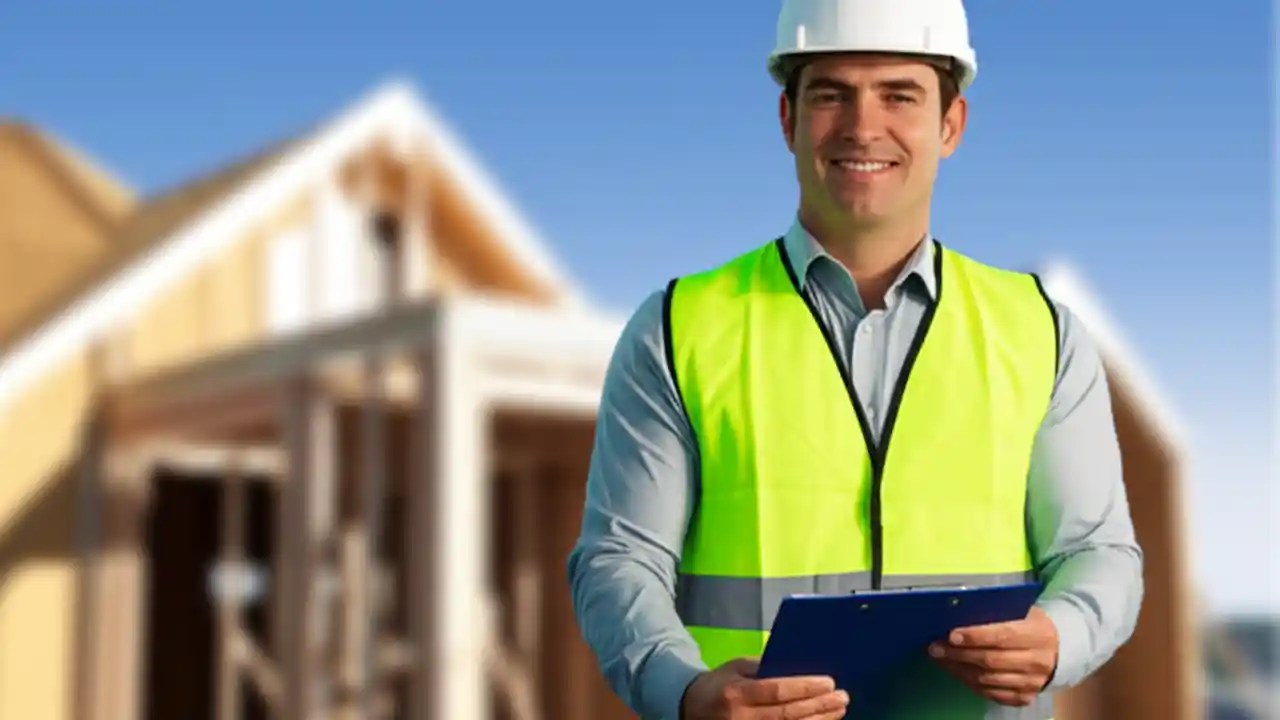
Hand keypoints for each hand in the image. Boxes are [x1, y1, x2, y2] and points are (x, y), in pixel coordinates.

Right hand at [681, 657, 849, 718]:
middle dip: (819, 706)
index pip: (776, 690)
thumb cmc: (719, 684)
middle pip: (788, 714)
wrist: (689, 710)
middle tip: (842, 697)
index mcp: (736, 693)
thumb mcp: (735, 668)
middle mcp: (741, 718)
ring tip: (838, 711)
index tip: (829, 682)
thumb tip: (799, 670)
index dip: (805, 688)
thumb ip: (763, 668)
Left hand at [928, 605, 1058, 707]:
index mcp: (1037, 633)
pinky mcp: (1025, 697)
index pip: (1002, 636)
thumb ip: (997, 612)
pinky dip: (970, 683)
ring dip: (959, 670)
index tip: (951, 635)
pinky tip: (956, 671)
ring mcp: (1032, 682)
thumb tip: (958, 611)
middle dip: (958, 654)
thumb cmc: (1031, 625)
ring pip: (988, 680)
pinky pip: (991, 694)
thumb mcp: (1022, 612)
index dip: (975, 636)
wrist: (1061, 651)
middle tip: (935, 647)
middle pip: (991, 660)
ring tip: (940, 659)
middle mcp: (1037, 661)